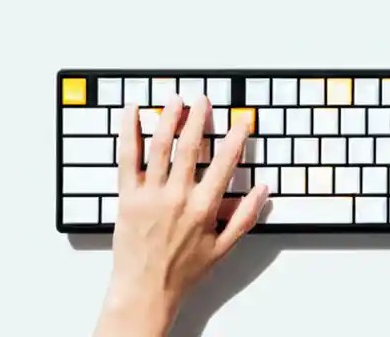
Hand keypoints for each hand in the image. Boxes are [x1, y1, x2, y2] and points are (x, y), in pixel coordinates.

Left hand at [95, 97, 268, 336]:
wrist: (145, 290)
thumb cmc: (182, 272)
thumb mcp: (223, 248)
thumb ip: (245, 217)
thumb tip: (263, 191)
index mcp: (202, 208)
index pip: (224, 163)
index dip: (234, 139)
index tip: (240, 122)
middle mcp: (176, 197)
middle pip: (189, 147)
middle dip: (198, 119)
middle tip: (203, 100)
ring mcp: (149, 195)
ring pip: (160, 147)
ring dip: (168, 119)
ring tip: (175, 100)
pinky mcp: (127, 197)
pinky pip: (127, 158)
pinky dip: (128, 132)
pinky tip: (132, 113)